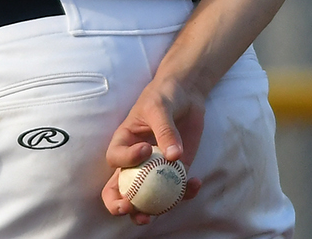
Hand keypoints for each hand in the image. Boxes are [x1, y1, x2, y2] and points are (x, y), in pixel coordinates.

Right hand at [101, 73, 205, 224]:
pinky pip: (176, 190)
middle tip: (128, 207)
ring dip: (148, 211)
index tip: (146, 150)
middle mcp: (135, 161)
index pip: (115, 158)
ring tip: (153, 216)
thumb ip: (165, 130)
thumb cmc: (164, 95)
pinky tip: (196, 183)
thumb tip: (174, 157)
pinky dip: (185, 193)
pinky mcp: (175, 172)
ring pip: (145, 197)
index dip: (125, 160)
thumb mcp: (160, 107)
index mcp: (123, 142)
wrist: (186, 95)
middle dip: (118, 203)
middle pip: (118, 188)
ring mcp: (154, 170)